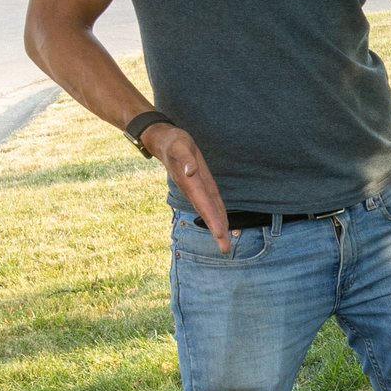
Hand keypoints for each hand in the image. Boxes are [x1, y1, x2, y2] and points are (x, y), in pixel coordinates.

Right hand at [143, 122, 235, 253]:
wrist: (164, 140)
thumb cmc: (174, 142)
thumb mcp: (180, 146)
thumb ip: (186, 159)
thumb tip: (192, 171)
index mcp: (190, 184)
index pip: (205, 206)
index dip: (213, 221)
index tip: (220, 236)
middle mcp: (194, 190)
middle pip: (208, 213)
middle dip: (217, 231)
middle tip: (225, 249)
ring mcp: (197, 189)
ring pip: (210, 210)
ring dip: (218, 226)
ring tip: (225, 243)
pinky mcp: (201, 184)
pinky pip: (211, 202)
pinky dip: (217, 214)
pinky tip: (222, 223)